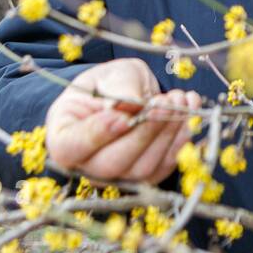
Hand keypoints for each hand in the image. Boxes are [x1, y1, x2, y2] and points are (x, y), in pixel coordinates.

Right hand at [44, 58, 201, 183]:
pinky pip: (166, 165)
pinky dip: (182, 138)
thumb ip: (119, 88)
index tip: (122, 116)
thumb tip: (133, 106)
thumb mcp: (111, 75)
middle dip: (143, 133)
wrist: (127, 94)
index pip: (72, 147)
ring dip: (167, 133)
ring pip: (143, 169)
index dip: (97, 135)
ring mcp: (118, 176)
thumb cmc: (109, 84)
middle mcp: (87, 165)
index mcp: (64, 138)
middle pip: (112, 164)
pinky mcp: (146, 177)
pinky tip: (189, 110)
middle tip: (163, 103)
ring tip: (179, 99)